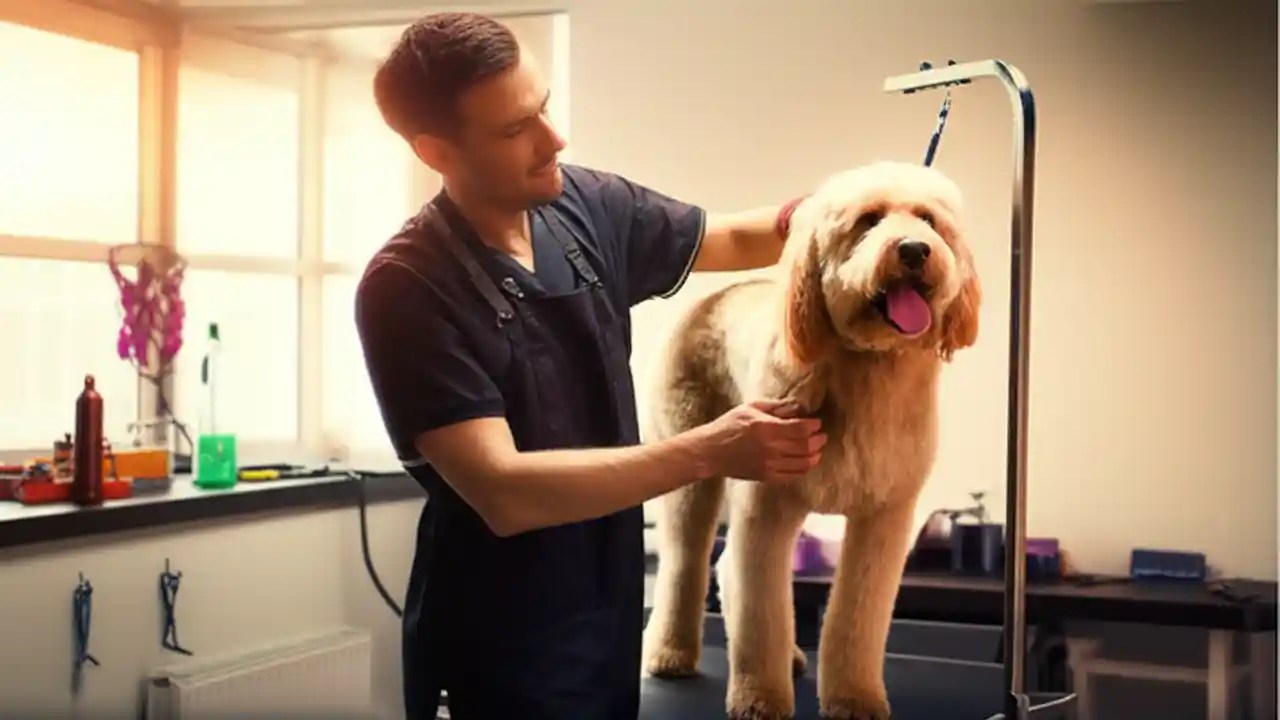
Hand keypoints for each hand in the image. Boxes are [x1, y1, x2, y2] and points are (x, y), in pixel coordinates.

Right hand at [699, 399, 826, 482]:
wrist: (710, 452)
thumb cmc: (728, 426)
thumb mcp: (749, 408)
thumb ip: (775, 407)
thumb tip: (797, 406)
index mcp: (766, 428)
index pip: (801, 429)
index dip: (814, 426)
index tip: (817, 423)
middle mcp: (771, 448)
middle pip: (806, 446)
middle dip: (819, 440)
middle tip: (822, 436)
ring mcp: (769, 465)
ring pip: (803, 464)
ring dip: (815, 456)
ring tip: (817, 450)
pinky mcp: (767, 477)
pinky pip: (793, 476)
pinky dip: (804, 469)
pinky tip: (805, 462)